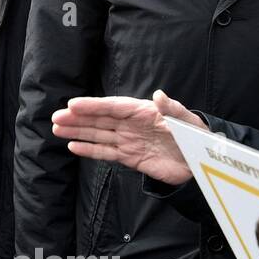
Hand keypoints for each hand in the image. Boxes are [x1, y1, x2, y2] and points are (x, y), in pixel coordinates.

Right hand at [51, 90, 204, 185]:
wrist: (202, 164)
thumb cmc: (196, 136)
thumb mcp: (187, 121)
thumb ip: (171, 108)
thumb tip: (158, 95)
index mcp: (143, 111)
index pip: (113, 107)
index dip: (93, 105)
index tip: (73, 105)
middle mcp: (131, 125)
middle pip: (100, 120)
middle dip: (77, 118)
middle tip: (56, 118)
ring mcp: (129, 141)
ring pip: (98, 135)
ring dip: (78, 132)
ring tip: (57, 129)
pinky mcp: (130, 158)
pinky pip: (105, 153)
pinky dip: (89, 150)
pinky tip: (73, 146)